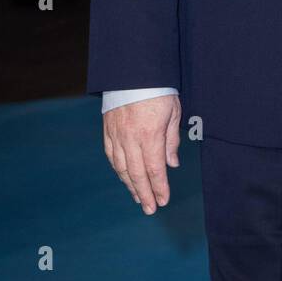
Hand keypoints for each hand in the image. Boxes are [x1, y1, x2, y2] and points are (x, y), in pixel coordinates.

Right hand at [103, 93, 180, 213]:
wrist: (133, 71)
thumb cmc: (158, 90)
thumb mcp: (173, 112)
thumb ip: (171, 140)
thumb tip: (171, 164)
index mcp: (149, 134)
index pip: (155, 169)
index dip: (159, 187)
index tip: (163, 200)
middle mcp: (131, 138)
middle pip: (137, 174)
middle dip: (144, 194)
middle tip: (150, 209)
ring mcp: (117, 135)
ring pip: (122, 168)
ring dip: (130, 186)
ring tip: (138, 198)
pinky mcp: (108, 130)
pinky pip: (111, 156)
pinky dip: (118, 170)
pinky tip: (124, 177)